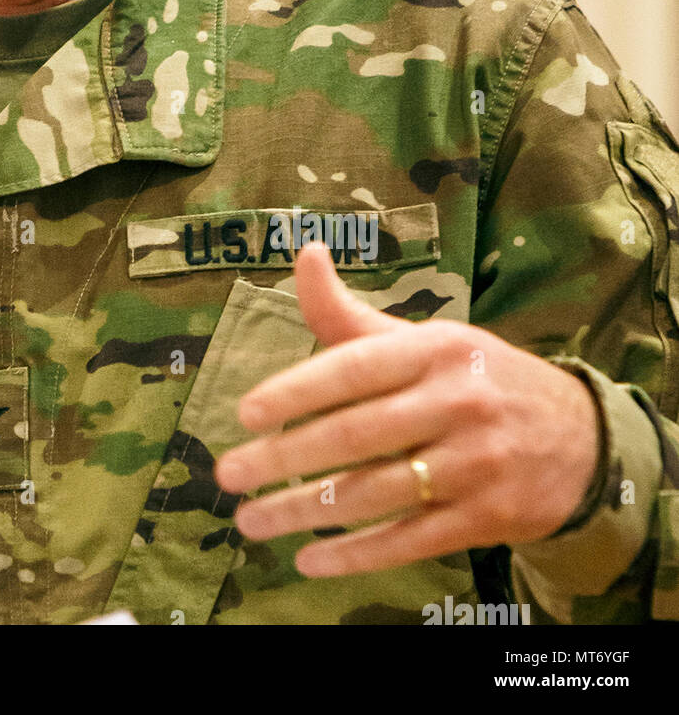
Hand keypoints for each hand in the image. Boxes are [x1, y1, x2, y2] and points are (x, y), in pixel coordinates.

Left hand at [212, 243, 601, 577]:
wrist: (582, 437)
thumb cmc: (474, 378)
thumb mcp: (423, 339)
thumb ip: (352, 314)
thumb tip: (305, 252)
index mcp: (434, 349)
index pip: (355, 368)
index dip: (298, 389)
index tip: (247, 412)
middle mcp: (456, 402)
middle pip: (357, 435)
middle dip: (286, 457)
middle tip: (229, 472)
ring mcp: (476, 464)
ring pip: (377, 492)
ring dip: (307, 511)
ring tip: (251, 520)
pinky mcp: (489, 517)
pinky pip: (412, 539)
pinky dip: (359, 553)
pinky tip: (311, 560)